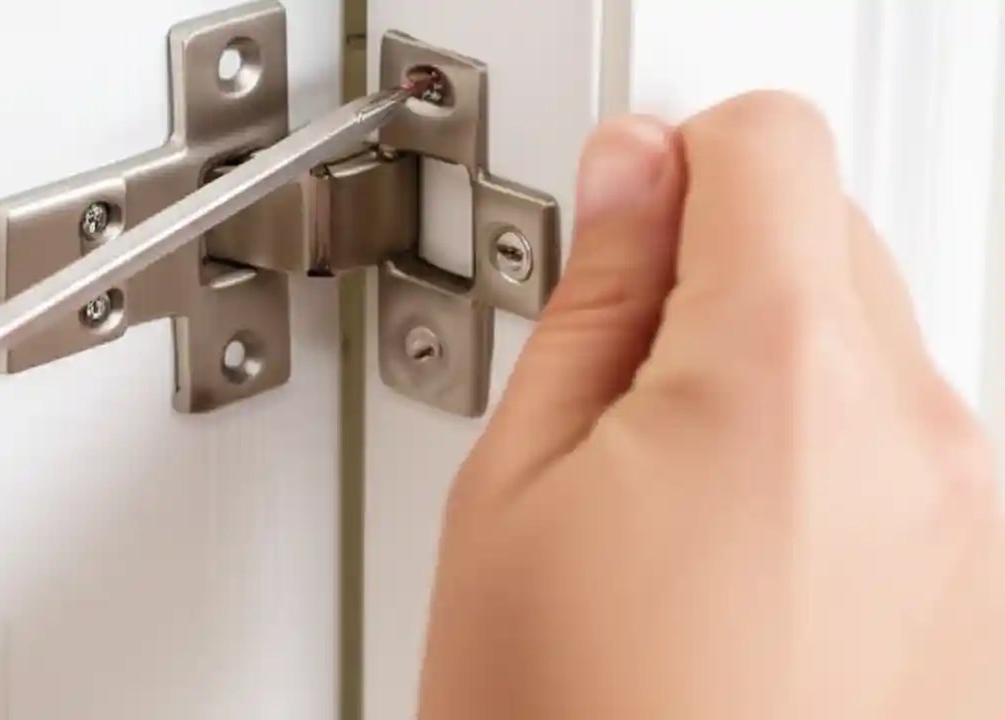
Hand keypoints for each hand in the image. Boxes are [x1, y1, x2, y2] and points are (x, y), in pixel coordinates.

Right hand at [420, 92, 1003, 718]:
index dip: (672, 164)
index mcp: (779, 380)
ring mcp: (975, 521)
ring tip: (664, 490)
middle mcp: (918, 438)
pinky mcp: (991, 592)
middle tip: (618, 378)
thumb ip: (591, 304)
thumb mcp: (515, 487)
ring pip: (869, 337)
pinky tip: (730, 549)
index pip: (764, 145)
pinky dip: (825, 451)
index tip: (620, 224)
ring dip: (769, 365)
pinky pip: (906, 443)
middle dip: (719, 267)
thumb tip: (626, 182)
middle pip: (826, 230)